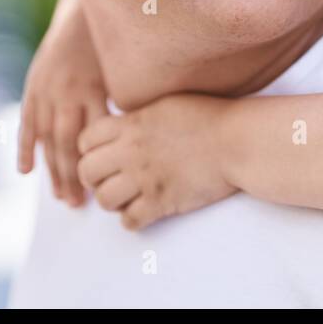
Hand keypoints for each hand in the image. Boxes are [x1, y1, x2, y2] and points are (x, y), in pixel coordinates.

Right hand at [18, 0, 108, 206]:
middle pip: (69, 144)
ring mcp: (46, 92)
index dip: (98, 163)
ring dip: (51, 171)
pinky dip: (25, 148)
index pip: (95, 137)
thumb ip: (128, 100)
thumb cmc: (111, 46)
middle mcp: (68, 93)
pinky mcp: (32, 88)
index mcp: (94, 90)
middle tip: (80, 204)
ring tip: (59, 197)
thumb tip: (141, 135)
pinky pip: (26, 123)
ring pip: (46, 139)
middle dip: (74, 177)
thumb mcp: (123, 70)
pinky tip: (25, 171)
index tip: (106, 186)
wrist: (79, 15)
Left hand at [77, 94, 236, 229]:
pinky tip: (145, 210)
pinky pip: (129, 221)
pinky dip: (133, 219)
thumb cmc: (209, 116)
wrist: (237, 140)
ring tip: (128, 196)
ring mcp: (145, 178)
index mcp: (131, 124)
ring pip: (104, 200)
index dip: (89, 149)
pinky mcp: (162, 201)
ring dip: (113, 201)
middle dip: (95, 178)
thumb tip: (124, 122)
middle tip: (111, 179)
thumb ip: (139, 115)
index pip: (85, 140)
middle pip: (87, 172)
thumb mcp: (167, 102)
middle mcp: (131, 151)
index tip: (103, 154)